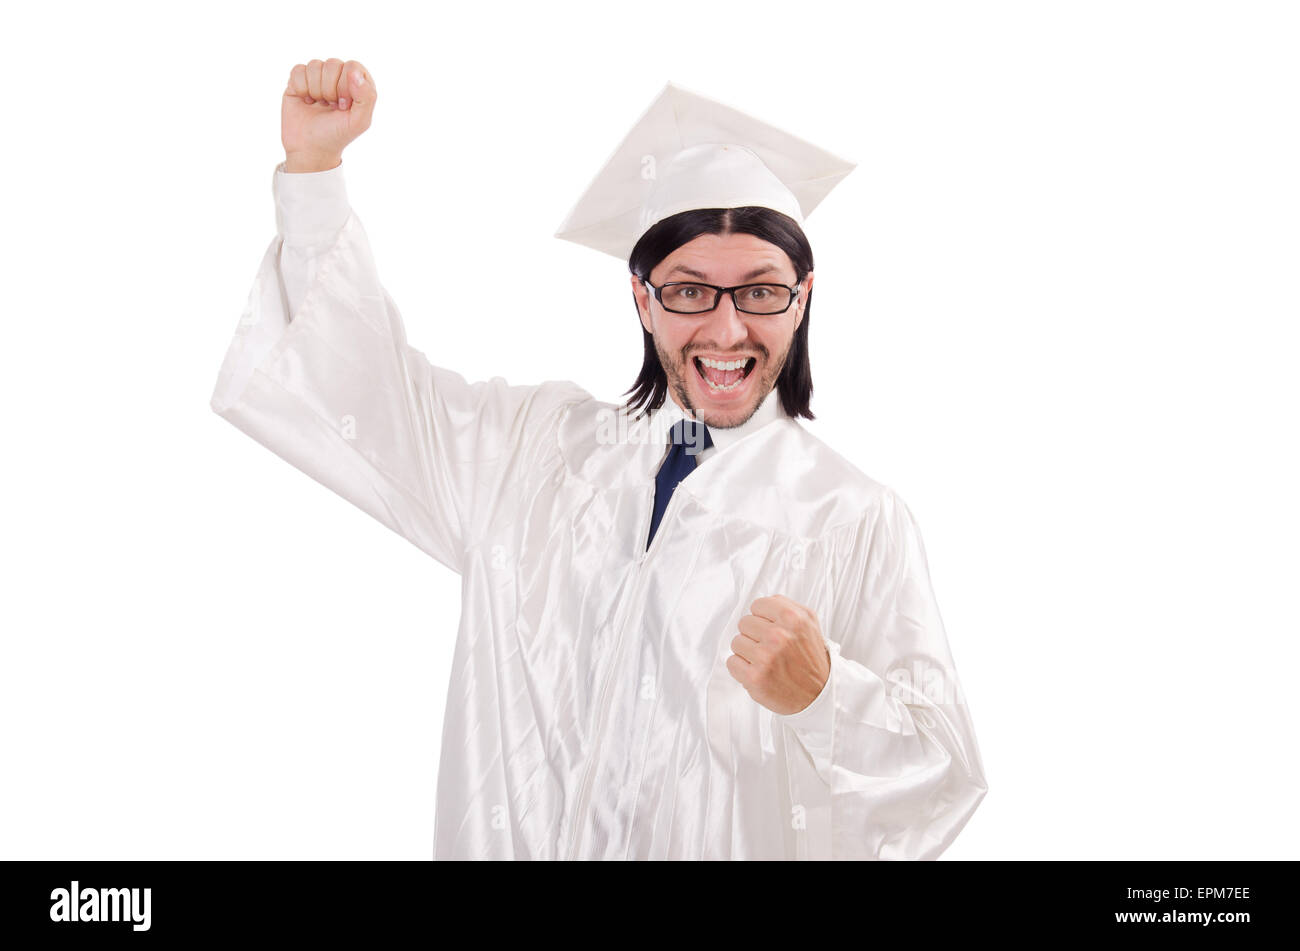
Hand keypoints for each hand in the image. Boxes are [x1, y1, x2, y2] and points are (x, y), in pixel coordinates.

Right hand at [281, 58, 376, 171]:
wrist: (310, 149)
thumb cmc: (337, 135)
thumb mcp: (360, 121)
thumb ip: (367, 96)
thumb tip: (354, 72)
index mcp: (357, 84)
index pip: (352, 67)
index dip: (346, 85)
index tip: (343, 106)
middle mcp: (338, 77)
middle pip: (333, 64)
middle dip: (330, 90)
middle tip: (331, 107)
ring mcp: (318, 77)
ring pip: (315, 65)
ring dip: (316, 90)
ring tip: (319, 105)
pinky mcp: (299, 80)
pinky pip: (298, 70)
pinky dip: (301, 88)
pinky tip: (306, 101)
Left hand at [726, 595, 831, 715]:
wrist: (819, 695)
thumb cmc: (811, 659)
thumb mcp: (809, 623)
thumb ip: (786, 606)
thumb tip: (762, 602)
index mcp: (792, 618)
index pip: (757, 605)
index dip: (763, 618)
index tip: (771, 628)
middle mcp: (779, 635)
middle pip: (744, 623)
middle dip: (755, 635)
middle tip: (771, 647)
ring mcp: (765, 657)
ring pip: (736, 642)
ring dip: (748, 652)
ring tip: (766, 660)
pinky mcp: (755, 677)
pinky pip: (732, 662)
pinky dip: (742, 668)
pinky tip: (759, 671)